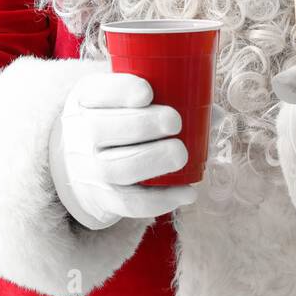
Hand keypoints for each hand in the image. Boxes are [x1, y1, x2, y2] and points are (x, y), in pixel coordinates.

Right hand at [49, 71, 198, 229]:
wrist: (82, 164)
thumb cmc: (118, 121)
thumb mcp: (126, 101)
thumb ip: (168, 97)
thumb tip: (215, 114)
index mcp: (86, 99)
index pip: (95, 91)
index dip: (119, 91)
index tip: (147, 92)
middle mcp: (80, 133)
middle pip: (101, 129)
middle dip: (141, 125)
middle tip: (174, 122)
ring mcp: (90, 169)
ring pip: (115, 168)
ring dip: (152, 160)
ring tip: (181, 154)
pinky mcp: (104, 199)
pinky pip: (129, 203)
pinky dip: (161, 199)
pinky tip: (187, 192)